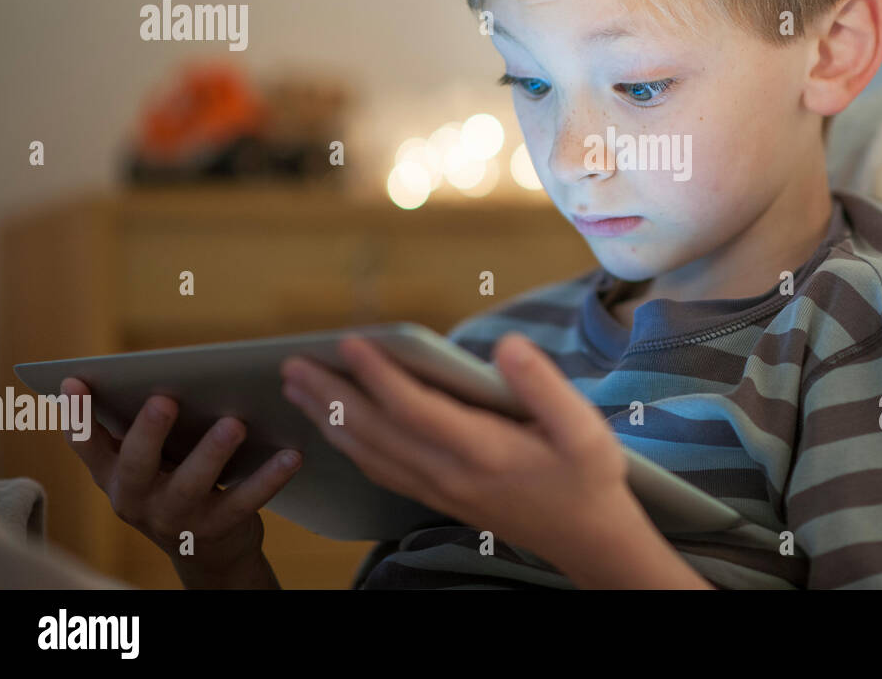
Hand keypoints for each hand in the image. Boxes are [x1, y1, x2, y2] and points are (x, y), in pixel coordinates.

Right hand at [60, 377, 301, 584]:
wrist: (208, 551)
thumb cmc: (176, 483)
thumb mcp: (151, 462)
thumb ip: (146, 427)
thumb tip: (167, 371)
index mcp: (114, 475)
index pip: (87, 447)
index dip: (78, 417)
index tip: (75, 383)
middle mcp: (136, 499)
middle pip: (136, 466)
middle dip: (148, 433)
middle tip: (165, 400)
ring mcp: (174, 518)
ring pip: (190, 486)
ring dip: (211, 453)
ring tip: (234, 423)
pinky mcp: (216, 529)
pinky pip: (244, 501)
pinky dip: (269, 478)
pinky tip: (291, 454)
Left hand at [279, 332, 637, 571]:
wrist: (589, 539)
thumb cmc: (589, 478)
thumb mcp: (585, 430)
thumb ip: (543, 385)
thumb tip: (506, 346)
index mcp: (483, 452)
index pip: (415, 410)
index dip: (379, 375)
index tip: (349, 342)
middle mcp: (450, 474)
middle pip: (376, 432)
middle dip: (331, 396)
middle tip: (292, 364)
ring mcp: (440, 489)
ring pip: (370, 454)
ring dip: (329, 420)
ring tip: (298, 389)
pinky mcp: (439, 496)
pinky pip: (381, 469)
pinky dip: (349, 446)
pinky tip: (336, 429)